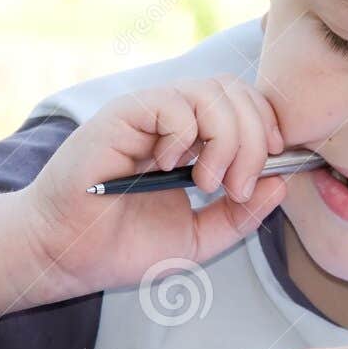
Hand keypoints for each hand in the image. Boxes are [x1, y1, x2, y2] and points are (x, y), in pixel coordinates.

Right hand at [15, 74, 290, 304]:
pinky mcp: (120, 116)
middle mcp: (171, 119)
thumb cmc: (123, 246)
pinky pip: (172, 103)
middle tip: (238, 187)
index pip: (244, 103)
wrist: (66, 256)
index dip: (268, 128)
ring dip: (226, 139)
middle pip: (235, 92)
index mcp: (193, 139)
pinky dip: (185, 135)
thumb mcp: (199, 239)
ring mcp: (146, 114)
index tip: (271, 168)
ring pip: (210, 92)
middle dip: (255, 139)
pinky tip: (171, 168)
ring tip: (208, 184)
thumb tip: (281, 183)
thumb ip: (241, 215)